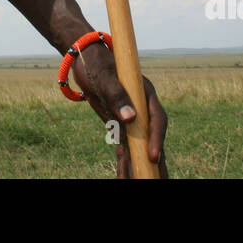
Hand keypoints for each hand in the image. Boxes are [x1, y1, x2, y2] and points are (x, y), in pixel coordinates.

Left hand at [72, 41, 168, 178]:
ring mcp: (133, 119)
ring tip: (137, 180)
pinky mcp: (120, 125)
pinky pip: (126, 147)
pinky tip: (122, 175)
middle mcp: (143, 109)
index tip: (153, 156)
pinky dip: (125, 162)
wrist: (85, 62)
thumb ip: (117, 95)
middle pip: (153, 138)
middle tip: (157, 178)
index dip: (157, 138)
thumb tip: (130, 118)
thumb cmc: (97, 65)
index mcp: (146, 95)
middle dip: (155, 159)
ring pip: (140, 146)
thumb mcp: (105, 78)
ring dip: (139, 165)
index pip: (157, 120)